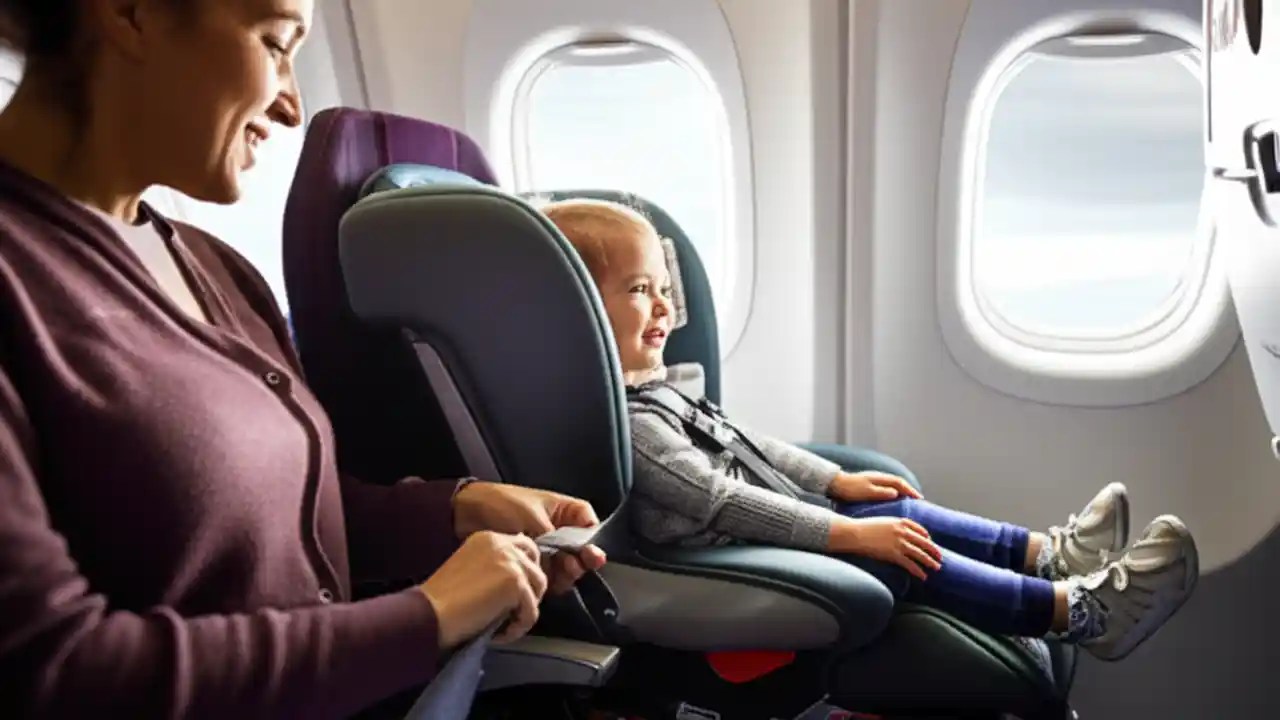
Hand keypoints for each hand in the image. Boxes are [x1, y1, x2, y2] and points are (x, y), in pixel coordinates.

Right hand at [420, 531, 547, 647]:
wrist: (429, 613)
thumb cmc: (443, 600)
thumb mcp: (471, 568)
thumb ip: (496, 566)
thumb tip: (523, 581)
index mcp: (489, 537)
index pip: (525, 547)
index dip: (525, 573)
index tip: (512, 596)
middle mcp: (502, 543)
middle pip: (537, 566)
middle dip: (531, 589)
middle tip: (513, 611)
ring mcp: (511, 561)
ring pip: (538, 588)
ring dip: (524, 612)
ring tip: (503, 626)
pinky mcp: (516, 582)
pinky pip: (532, 610)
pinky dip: (519, 627)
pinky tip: (500, 634)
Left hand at [454, 481, 607, 593]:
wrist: (465, 515)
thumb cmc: (501, 505)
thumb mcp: (534, 518)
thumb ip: (557, 539)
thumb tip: (572, 559)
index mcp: (561, 509)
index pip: (588, 524)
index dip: (592, 539)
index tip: (592, 553)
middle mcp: (557, 529)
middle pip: (580, 549)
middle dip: (581, 559)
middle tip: (576, 565)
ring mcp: (544, 547)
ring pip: (566, 565)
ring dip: (567, 572)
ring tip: (563, 572)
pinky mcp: (531, 563)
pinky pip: (548, 575)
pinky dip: (550, 580)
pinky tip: (548, 582)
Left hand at [829, 471, 921, 502]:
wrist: (834, 484)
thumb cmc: (850, 489)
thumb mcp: (867, 492)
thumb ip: (881, 492)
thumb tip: (896, 494)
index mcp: (880, 478)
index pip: (900, 483)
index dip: (910, 490)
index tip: (919, 498)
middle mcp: (878, 477)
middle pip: (898, 482)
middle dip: (908, 490)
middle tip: (917, 499)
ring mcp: (873, 480)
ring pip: (892, 484)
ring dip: (901, 491)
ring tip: (907, 499)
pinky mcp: (868, 484)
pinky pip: (886, 487)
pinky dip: (893, 492)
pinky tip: (892, 499)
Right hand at [829, 517, 942, 580]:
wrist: (855, 533)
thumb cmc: (864, 527)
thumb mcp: (882, 521)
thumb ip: (893, 525)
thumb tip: (897, 532)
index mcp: (900, 521)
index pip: (920, 529)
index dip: (927, 537)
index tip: (930, 541)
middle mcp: (903, 532)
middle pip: (924, 542)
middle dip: (934, 550)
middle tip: (940, 556)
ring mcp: (900, 543)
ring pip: (920, 554)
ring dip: (930, 561)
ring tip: (937, 567)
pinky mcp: (894, 554)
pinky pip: (910, 564)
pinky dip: (918, 571)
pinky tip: (923, 576)